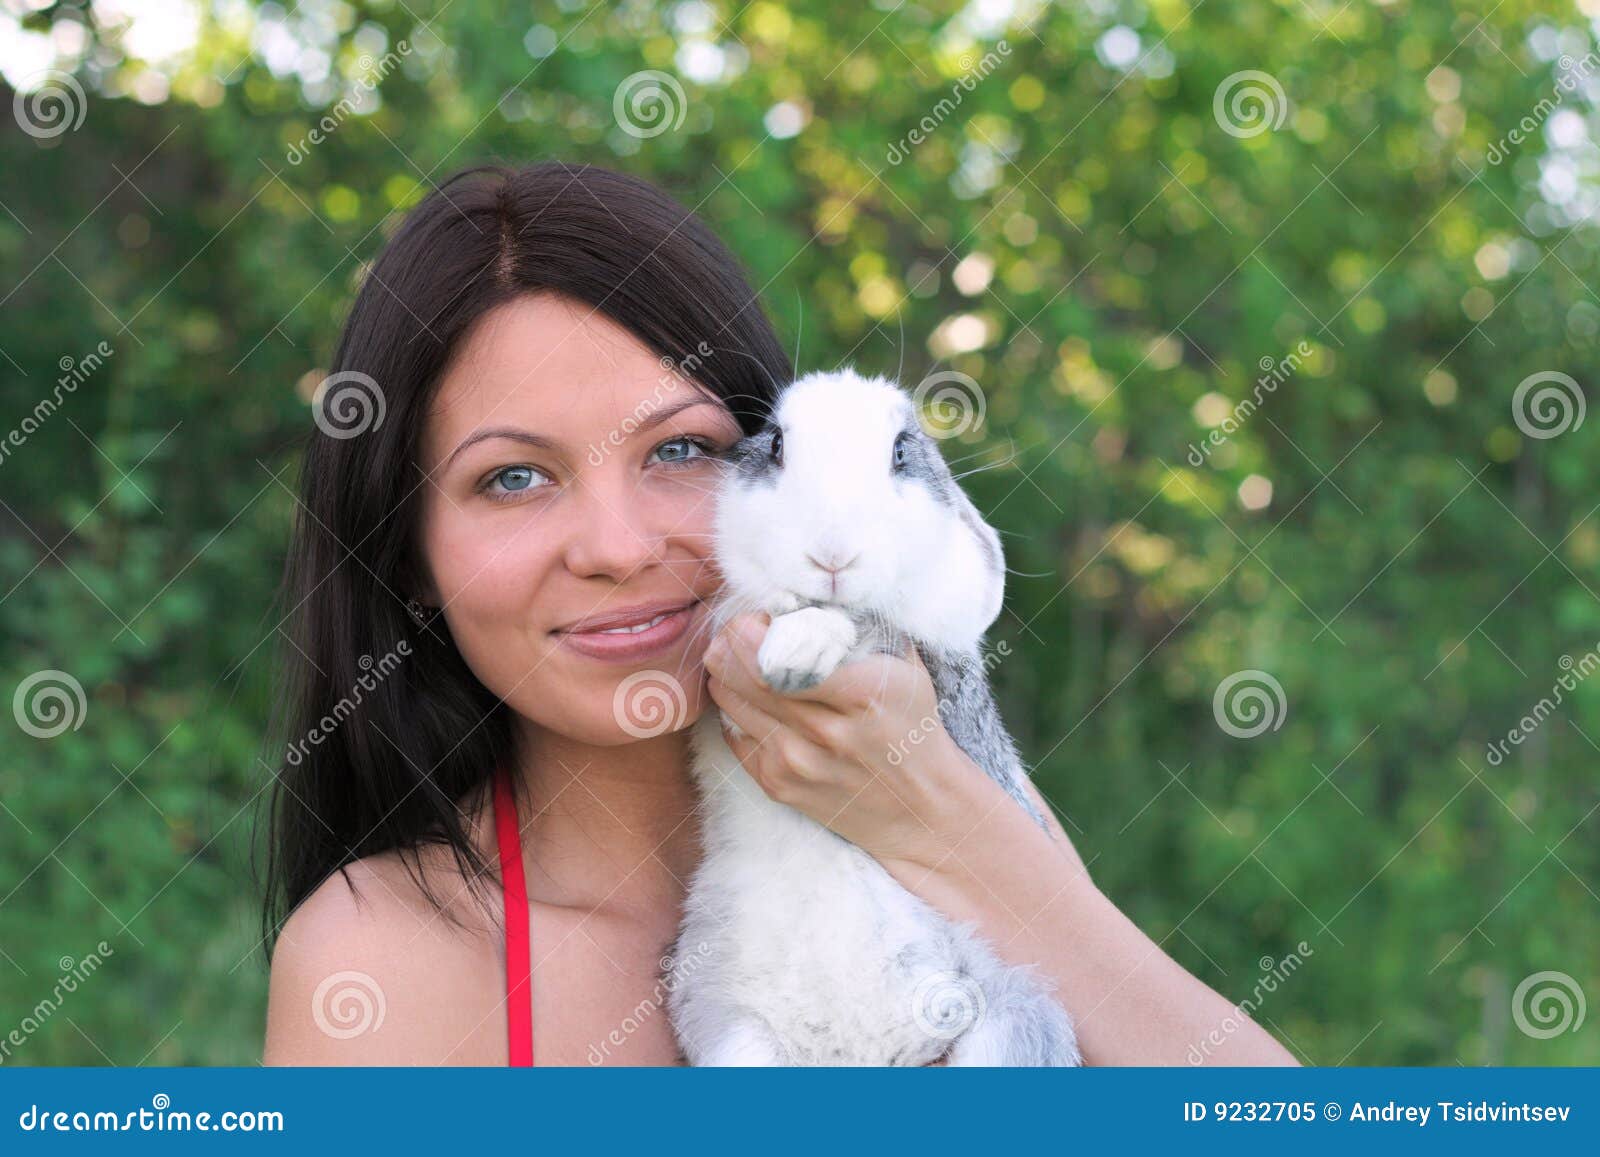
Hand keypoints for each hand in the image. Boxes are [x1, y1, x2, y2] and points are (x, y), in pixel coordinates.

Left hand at [702, 612, 976, 866]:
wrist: (918, 806)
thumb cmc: (910, 724)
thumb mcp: (903, 667)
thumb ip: (857, 629)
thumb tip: (800, 599)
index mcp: (861, 695)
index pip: (780, 656)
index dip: (752, 631)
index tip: (758, 618)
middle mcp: (824, 733)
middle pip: (746, 678)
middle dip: (729, 645)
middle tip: (736, 631)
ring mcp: (796, 765)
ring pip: (731, 705)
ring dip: (725, 674)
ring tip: (740, 659)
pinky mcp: (778, 786)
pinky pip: (733, 735)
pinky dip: (734, 710)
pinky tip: (752, 698)